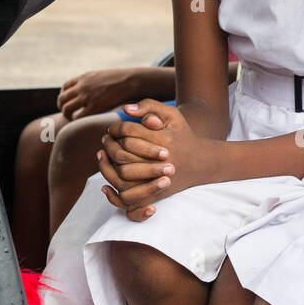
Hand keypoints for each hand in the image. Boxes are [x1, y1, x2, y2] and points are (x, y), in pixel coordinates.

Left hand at [56, 69, 143, 120]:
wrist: (130, 80)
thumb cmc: (121, 79)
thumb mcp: (102, 75)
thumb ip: (93, 82)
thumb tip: (93, 89)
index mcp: (84, 78)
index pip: (65, 87)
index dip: (64, 96)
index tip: (68, 102)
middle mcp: (82, 86)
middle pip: (62, 98)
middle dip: (62, 106)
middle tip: (67, 113)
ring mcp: (86, 96)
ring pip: (66, 108)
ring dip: (67, 115)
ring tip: (72, 120)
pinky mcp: (94, 106)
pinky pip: (78, 117)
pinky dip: (77, 121)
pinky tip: (82, 123)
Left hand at [98, 99, 222, 219]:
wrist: (200, 162)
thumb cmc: (183, 135)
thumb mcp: (172, 115)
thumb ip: (149, 106)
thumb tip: (125, 109)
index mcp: (164, 140)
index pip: (128, 132)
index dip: (115, 128)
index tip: (112, 129)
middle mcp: (160, 162)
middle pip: (121, 154)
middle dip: (109, 145)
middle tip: (105, 140)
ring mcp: (157, 180)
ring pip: (121, 176)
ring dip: (106, 167)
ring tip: (103, 155)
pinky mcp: (155, 194)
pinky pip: (128, 198)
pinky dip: (114, 195)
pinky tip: (106, 184)